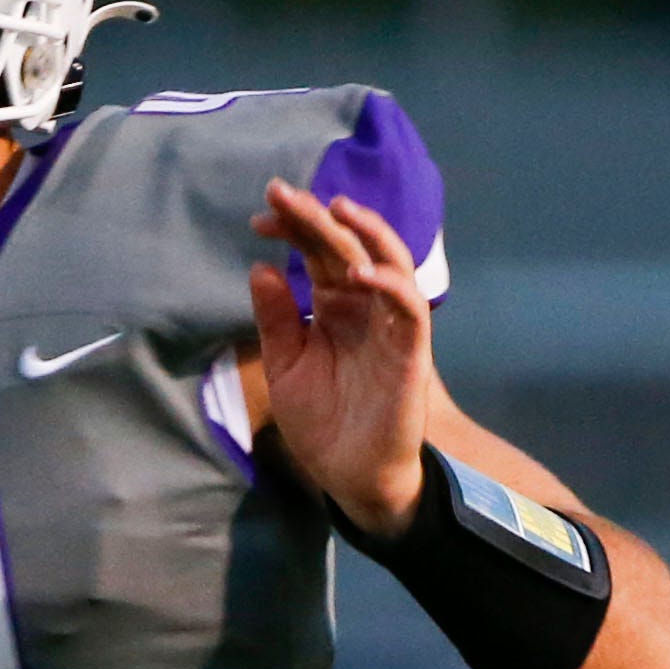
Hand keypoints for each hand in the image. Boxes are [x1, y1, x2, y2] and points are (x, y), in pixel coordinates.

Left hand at [246, 177, 433, 535]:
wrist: (350, 476)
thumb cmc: (322, 423)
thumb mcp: (285, 366)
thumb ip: (277, 319)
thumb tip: (261, 267)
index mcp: (333, 306)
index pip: (316, 252)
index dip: (292, 229)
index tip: (259, 218)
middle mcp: (363, 306)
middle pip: (345, 246)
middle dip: (315, 216)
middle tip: (281, 193)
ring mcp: (389, 324)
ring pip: (389, 261)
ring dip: (366, 231)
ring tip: (335, 209)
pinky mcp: (410, 351)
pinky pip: (408, 307)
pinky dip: (388, 284)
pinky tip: (357, 272)